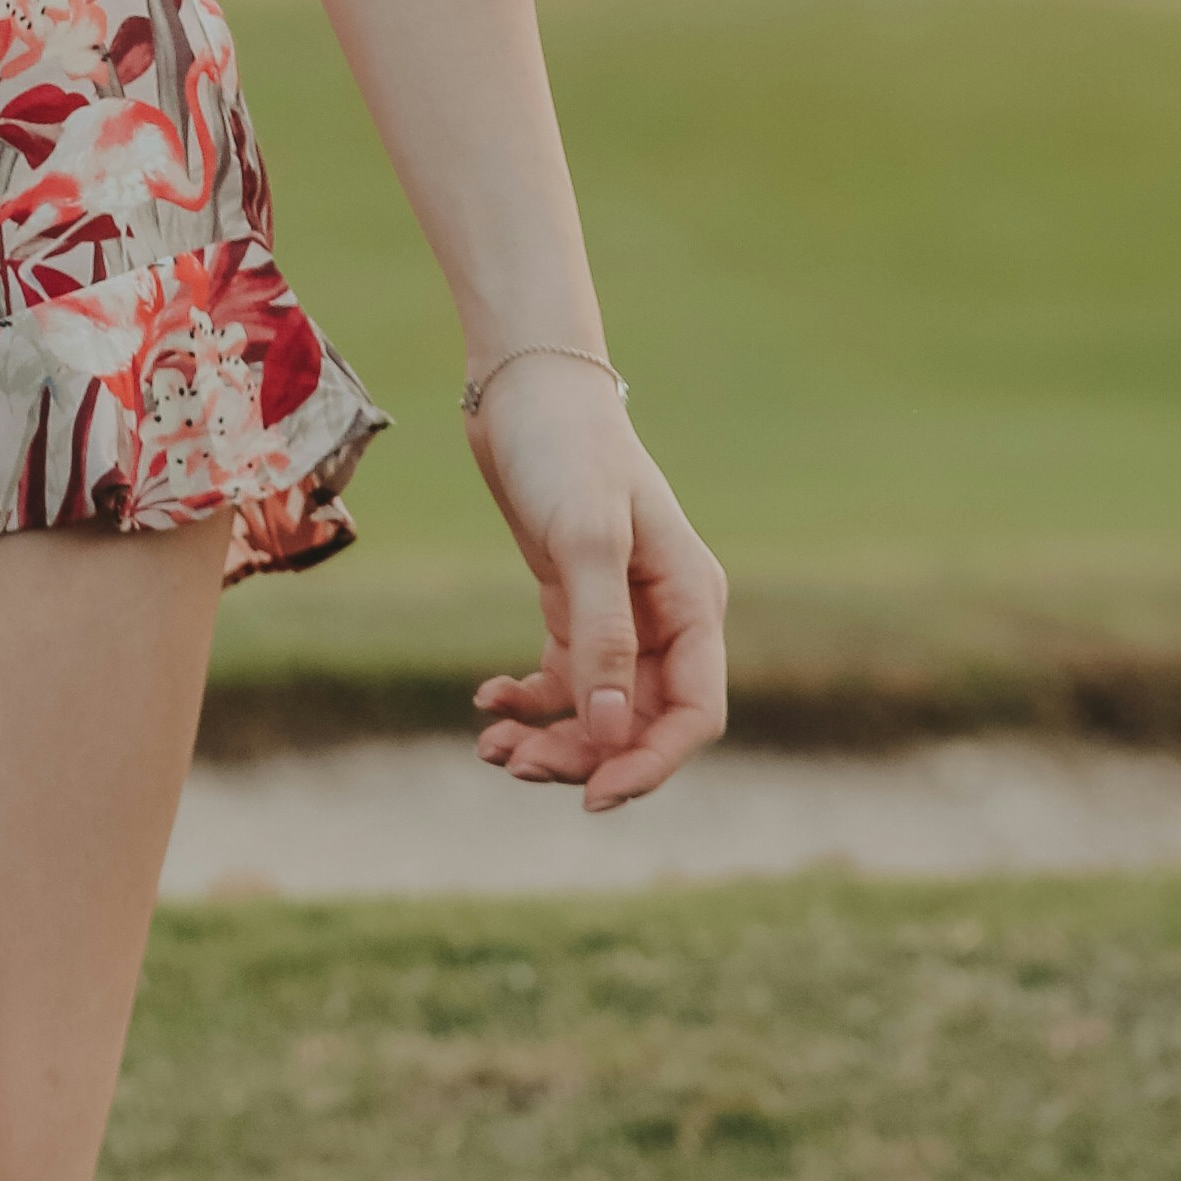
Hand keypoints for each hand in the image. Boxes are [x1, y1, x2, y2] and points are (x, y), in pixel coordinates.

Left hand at [465, 360, 727, 809]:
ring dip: (552, 737)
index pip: (693, 714)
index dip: (650, 763)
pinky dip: (528, 699)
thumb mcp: (586, 539)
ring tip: (491, 748)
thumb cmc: (565, 446)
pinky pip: (563, 676)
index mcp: (692, 602)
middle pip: (640, 721)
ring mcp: (619, 612)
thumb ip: (603, 636)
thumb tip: (614, 733)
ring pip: (598, 707)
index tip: (592, 795)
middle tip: (515, 766)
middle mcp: (665, 616)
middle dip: (584, 754)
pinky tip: (487, 701)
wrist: (521, 384)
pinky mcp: (573, 601)